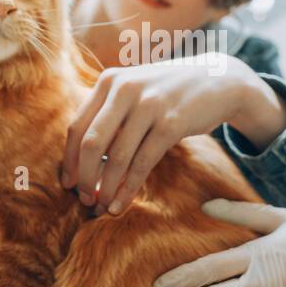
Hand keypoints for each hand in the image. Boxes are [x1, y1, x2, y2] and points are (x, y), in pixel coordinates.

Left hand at [60, 56, 285, 213]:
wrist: (218, 80)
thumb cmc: (169, 93)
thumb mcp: (135, 91)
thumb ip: (109, 115)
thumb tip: (82, 161)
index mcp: (109, 81)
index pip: (77, 127)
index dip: (69, 160)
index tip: (68, 184)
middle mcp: (125, 89)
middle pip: (91, 144)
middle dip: (85, 177)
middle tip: (84, 199)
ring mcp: (149, 105)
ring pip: (116, 157)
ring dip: (106, 188)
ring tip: (102, 207)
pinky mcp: (171, 123)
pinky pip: (142, 163)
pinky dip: (128, 188)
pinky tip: (121, 204)